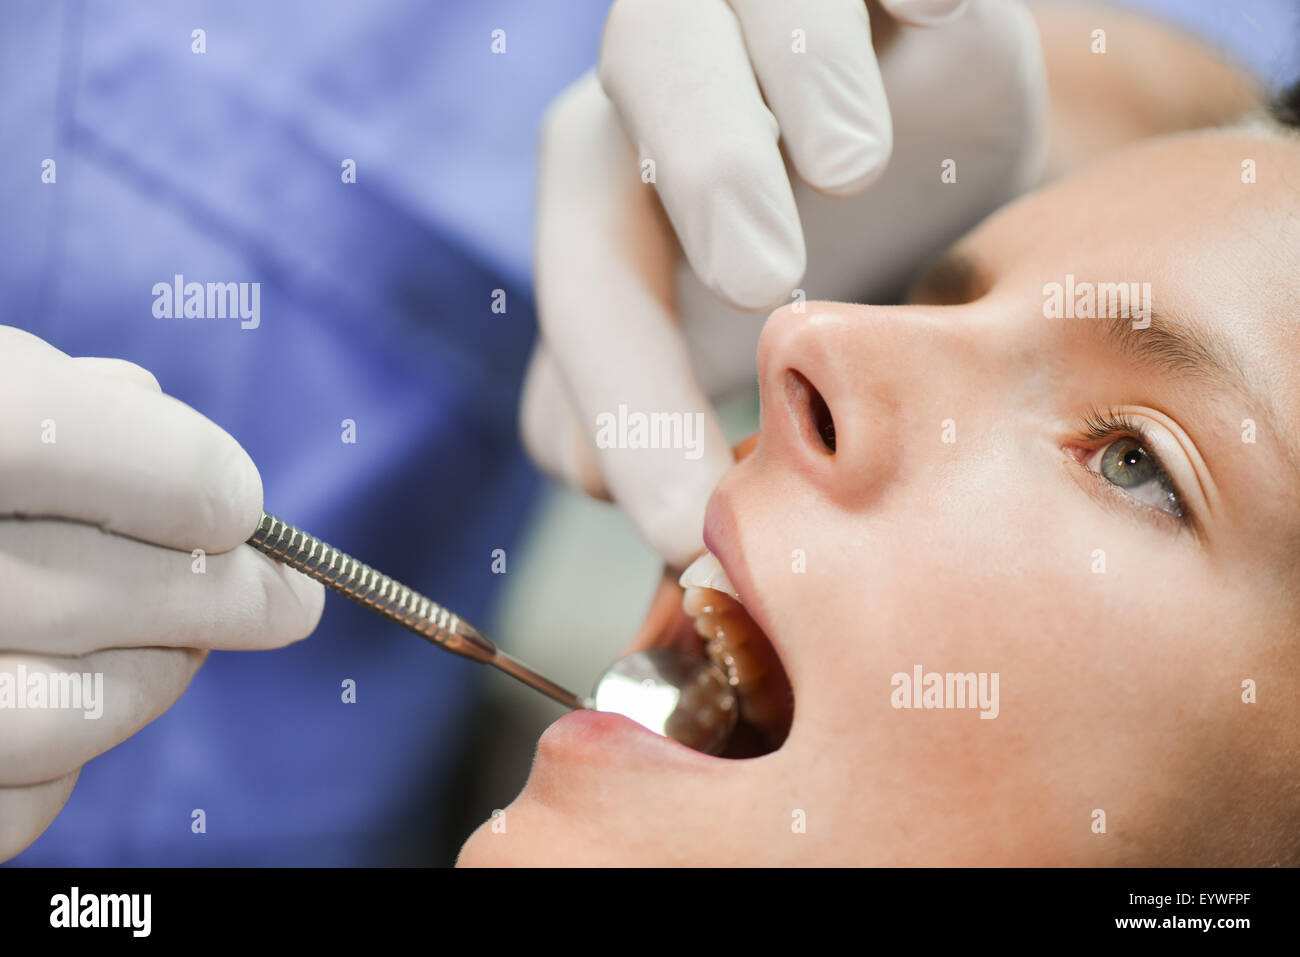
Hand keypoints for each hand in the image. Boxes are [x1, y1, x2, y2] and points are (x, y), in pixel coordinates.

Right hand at [0, 327, 323, 860]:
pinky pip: (4, 803)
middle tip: (289, 597)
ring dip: (151, 679)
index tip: (239, 499)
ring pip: (59, 715)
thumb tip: (163, 434)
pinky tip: (73, 706)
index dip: (188, 476)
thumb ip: (38, 399)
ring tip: (183, 646)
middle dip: (221, 595)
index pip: (81, 448)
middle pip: (90, 592)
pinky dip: (61, 762)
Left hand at [522, 0, 1046, 567]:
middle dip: (696, 166)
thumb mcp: (721, 344)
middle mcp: (682, 72)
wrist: (940, 164)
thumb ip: (634, 399)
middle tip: (763, 282)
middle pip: (648, 67)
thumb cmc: (817, 265)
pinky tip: (935, 7)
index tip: (689, 522)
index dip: (625, 398)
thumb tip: (578, 467)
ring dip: (798, 65)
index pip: (595, 276)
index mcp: (623, 178)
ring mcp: (783, 4)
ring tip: (854, 165)